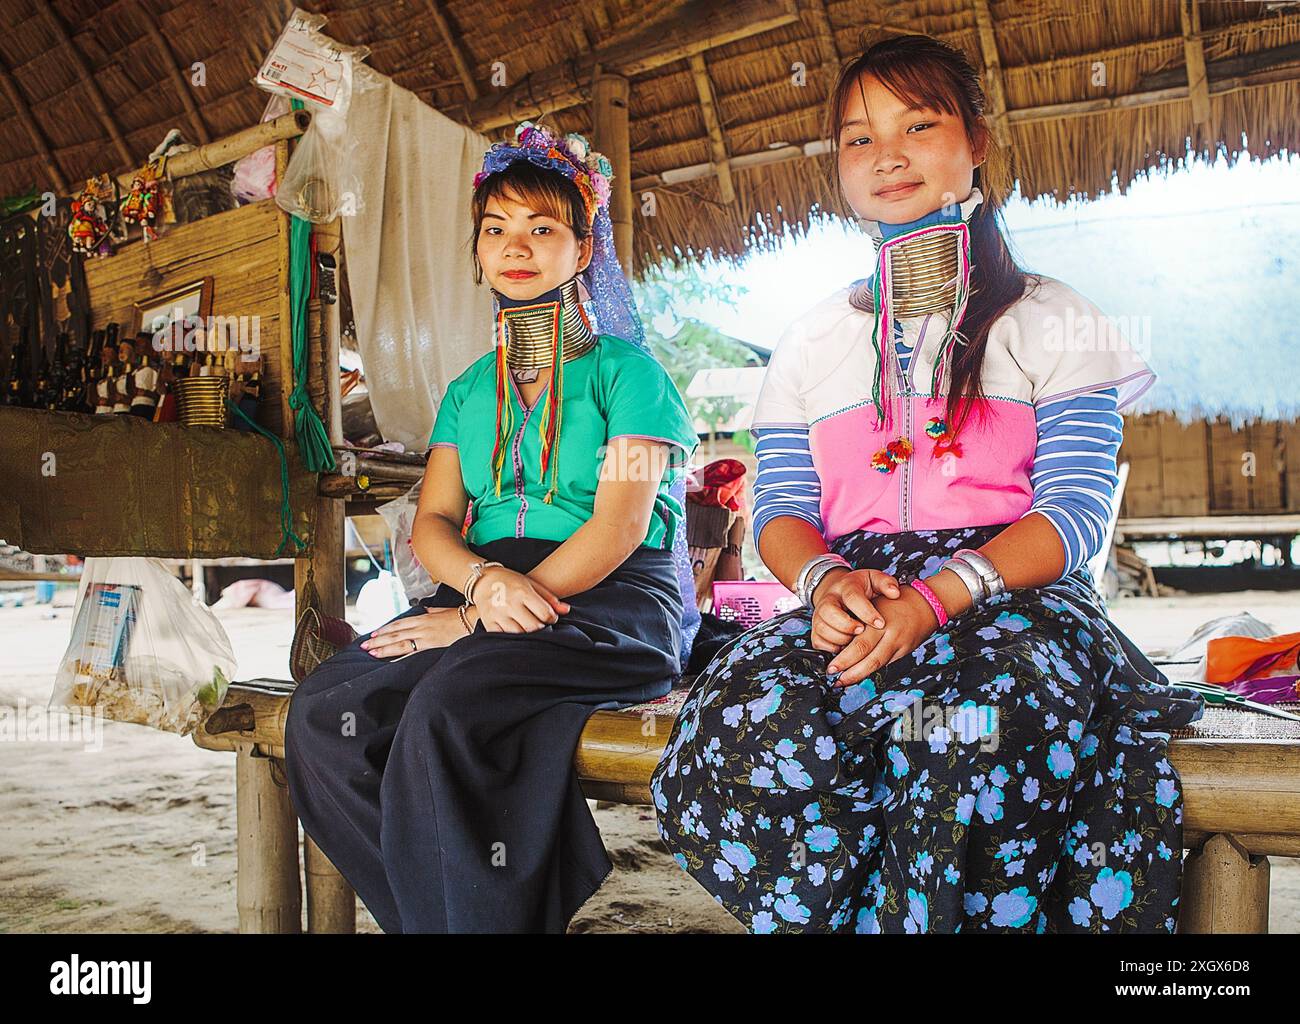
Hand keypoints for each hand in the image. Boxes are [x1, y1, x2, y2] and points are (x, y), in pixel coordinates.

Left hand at [360, 606, 476, 657]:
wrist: (474, 621)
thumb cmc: (461, 616)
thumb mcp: (442, 611)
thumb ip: (430, 612)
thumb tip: (423, 610)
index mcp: (423, 617)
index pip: (399, 624)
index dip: (384, 629)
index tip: (373, 634)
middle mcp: (421, 626)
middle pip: (395, 633)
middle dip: (378, 640)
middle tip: (364, 646)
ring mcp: (425, 636)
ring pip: (400, 642)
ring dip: (384, 648)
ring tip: (371, 652)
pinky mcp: (432, 645)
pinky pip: (412, 652)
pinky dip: (400, 656)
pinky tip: (390, 660)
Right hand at [474, 565, 569, 633]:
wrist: (484, 581)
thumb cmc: (512, 582)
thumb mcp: (531, 584)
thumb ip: (549, 598)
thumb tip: (566, 610)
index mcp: (522, 592)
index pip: (545, 614)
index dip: (552, 618)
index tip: (550, 618)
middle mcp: (509, 603)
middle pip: (533, 627)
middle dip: (541, 628)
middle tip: (541, 625)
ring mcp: (498, 614)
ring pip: (519, 634)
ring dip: (528, 635)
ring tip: (529, 628)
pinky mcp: (488, 623)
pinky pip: (503, 637)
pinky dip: (512, 637)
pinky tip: (516, 631)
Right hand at [809, 567, 901, 653]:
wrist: (839, 590)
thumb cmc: (861, 588)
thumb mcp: (874, 579)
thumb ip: (886, 583)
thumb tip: (895, 593)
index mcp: (846, 586)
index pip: (852, 597)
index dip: (866, 612)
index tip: (880, 624)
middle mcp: (829, 599)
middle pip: (829, 612)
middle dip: (846, 626)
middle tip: (862, 631)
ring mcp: (820, 614)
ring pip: (821, 628)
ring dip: (839, 638)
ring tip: (854, 640)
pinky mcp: (816, 628)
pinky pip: (817, 641)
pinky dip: (831, 647)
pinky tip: (845, 647)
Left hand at [826, 583, 940, 687]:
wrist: (925, 603)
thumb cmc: (894, 603)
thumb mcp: (874, 607)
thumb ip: (860, 625)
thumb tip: (840, 645)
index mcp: (879, 623)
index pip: (859, 646)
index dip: (844, 660)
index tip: (831, 668)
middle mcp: (890, 636)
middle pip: (869, 659)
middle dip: (850, 672)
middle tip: (835, 679)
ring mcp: (900, 645)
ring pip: (878, 665)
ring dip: (859, 675)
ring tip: (844, 681)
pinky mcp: (905, 651)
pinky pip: (886, 663)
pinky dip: (871, 670)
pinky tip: (860, 674)